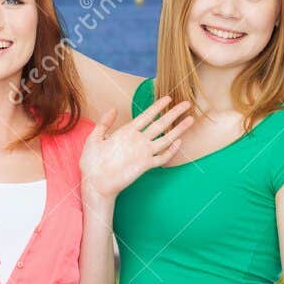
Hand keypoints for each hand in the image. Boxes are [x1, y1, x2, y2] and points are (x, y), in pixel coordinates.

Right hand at [80, 96, 195, 203]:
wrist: (98, 184)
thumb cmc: (93, 162)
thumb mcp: (94, 138)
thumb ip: (104, 123)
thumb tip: (113, 109)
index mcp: (126, 131)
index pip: (147, 115)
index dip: (159, 105)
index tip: (168, 98)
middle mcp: (138, 140)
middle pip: (161, 123)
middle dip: (175, 112)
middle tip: (187, 104)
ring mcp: (144, 153)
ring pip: (167, 139)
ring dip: (180, 129)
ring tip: (190, 120)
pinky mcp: (146, 166)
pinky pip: (164, 157)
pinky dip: (173, 150)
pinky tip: (179, 143)